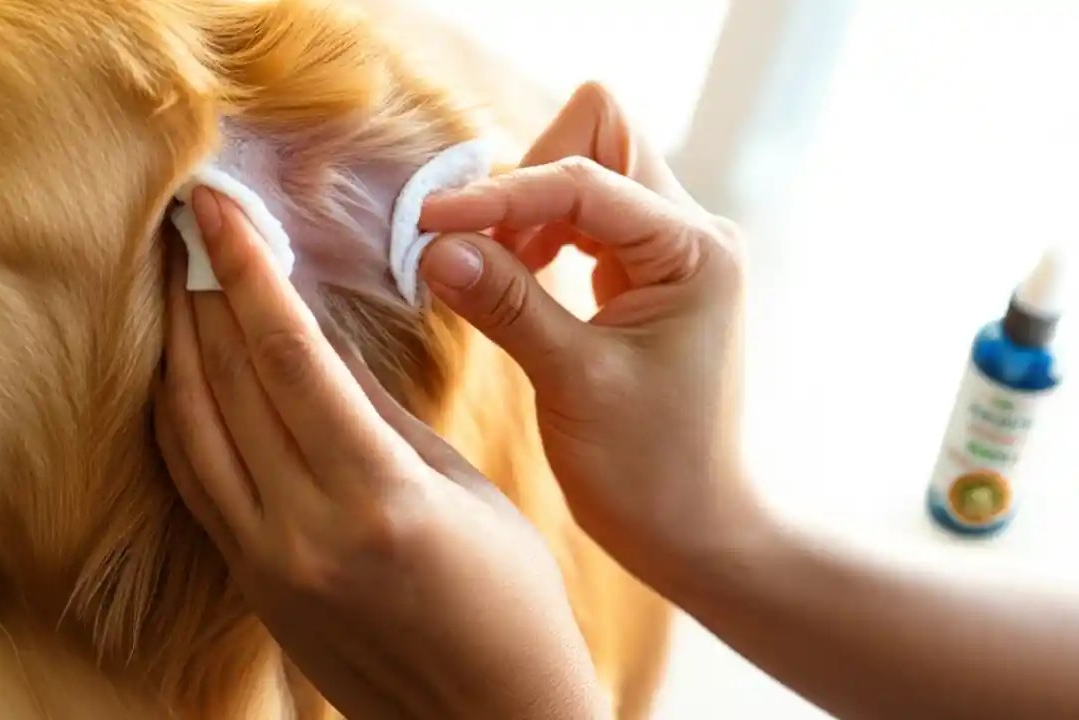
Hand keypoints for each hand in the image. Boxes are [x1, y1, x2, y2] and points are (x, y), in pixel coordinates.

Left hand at [155, 188, 605, 719]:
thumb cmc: (511, 605)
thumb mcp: (467, 492)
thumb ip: (385, 415)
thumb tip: (321, 342)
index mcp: (377, 498)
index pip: (288, 354)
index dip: (248, 267)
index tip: (218, 205)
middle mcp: (304, 532)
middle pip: (228, 380)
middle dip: (203, 288)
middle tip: (191, 223)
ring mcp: (266, 565)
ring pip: (191, 429)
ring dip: (178, 345)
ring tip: (179, 280)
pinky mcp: (252, 586)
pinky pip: (194, 480)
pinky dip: (180, 414)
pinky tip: (182, 369)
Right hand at [417, 82, 752, 587]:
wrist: (692, 529)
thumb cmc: (648, 469)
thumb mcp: (572, 383)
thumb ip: (506, 305)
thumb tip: (434, 245)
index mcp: (694, 251)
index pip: (584, 180)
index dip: (500, 195)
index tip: (430, 222)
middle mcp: (692, 235)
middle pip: (601, 136)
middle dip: (528, 175)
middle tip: (479, 244)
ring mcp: (670, 252)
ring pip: (587, 171)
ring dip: (526, 207)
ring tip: (486, 270)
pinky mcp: (645, 275)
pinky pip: (583, 219)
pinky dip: (536, 234)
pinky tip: (510, 279)